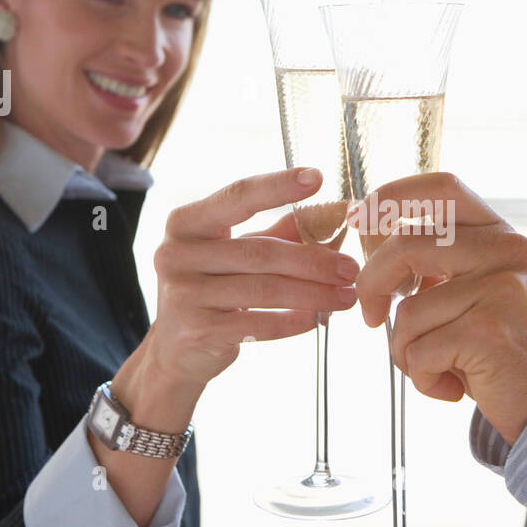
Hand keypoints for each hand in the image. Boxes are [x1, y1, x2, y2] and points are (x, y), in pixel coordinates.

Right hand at [144, 167, 360, 394]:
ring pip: (263, 290)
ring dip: (313, 293)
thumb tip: (333, 212)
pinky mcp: (198, 331)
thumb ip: (280, 232)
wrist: (177, 348)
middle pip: (260, 252)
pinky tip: (318, 318)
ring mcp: (183, 295)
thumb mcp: (238, 253)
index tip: (317, 177)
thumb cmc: (213, 288)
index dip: (277, 186)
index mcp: (185, 223)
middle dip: (313, 260)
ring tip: (347, 295)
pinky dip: (293, 321)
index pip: (236, 197)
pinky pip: (258, 324)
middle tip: (350, 268)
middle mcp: (176, 254)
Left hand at [353, 173, 526, 445]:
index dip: (391, 197)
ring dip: (405, 350)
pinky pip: (419, 351)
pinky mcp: (490, 333)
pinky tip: (450, 386)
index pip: (441, 190)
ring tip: (436, 366)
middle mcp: (507, 252)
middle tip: (370, 317)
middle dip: (372, 284)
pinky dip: (422, 377)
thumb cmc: (500, 342)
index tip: (358, 220)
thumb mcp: (477, 287)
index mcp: (500, 234)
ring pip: (408, 311)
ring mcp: (502, 290)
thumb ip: (438, 259)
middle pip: (406, 246)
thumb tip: (369, 233)